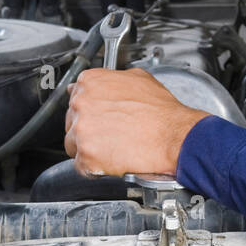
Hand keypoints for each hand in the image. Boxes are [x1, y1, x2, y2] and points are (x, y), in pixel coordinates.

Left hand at [64, 67, 209, 176]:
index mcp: (90, 82)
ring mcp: (82, 130)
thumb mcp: (138, 79)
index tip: (97, 117)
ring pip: (73, 144)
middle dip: (88, 130)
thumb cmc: (161, 111)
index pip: (75, 97)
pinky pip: (81, 165)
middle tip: (109, 134)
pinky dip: (93, 167)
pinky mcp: (86, 155)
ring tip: (111, 148)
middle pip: (71, 121)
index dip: (89, 110)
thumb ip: (111, 79)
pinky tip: (111, 160)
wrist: (174, 136)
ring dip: (88, 148)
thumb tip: (101, 83)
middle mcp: (81, 103)